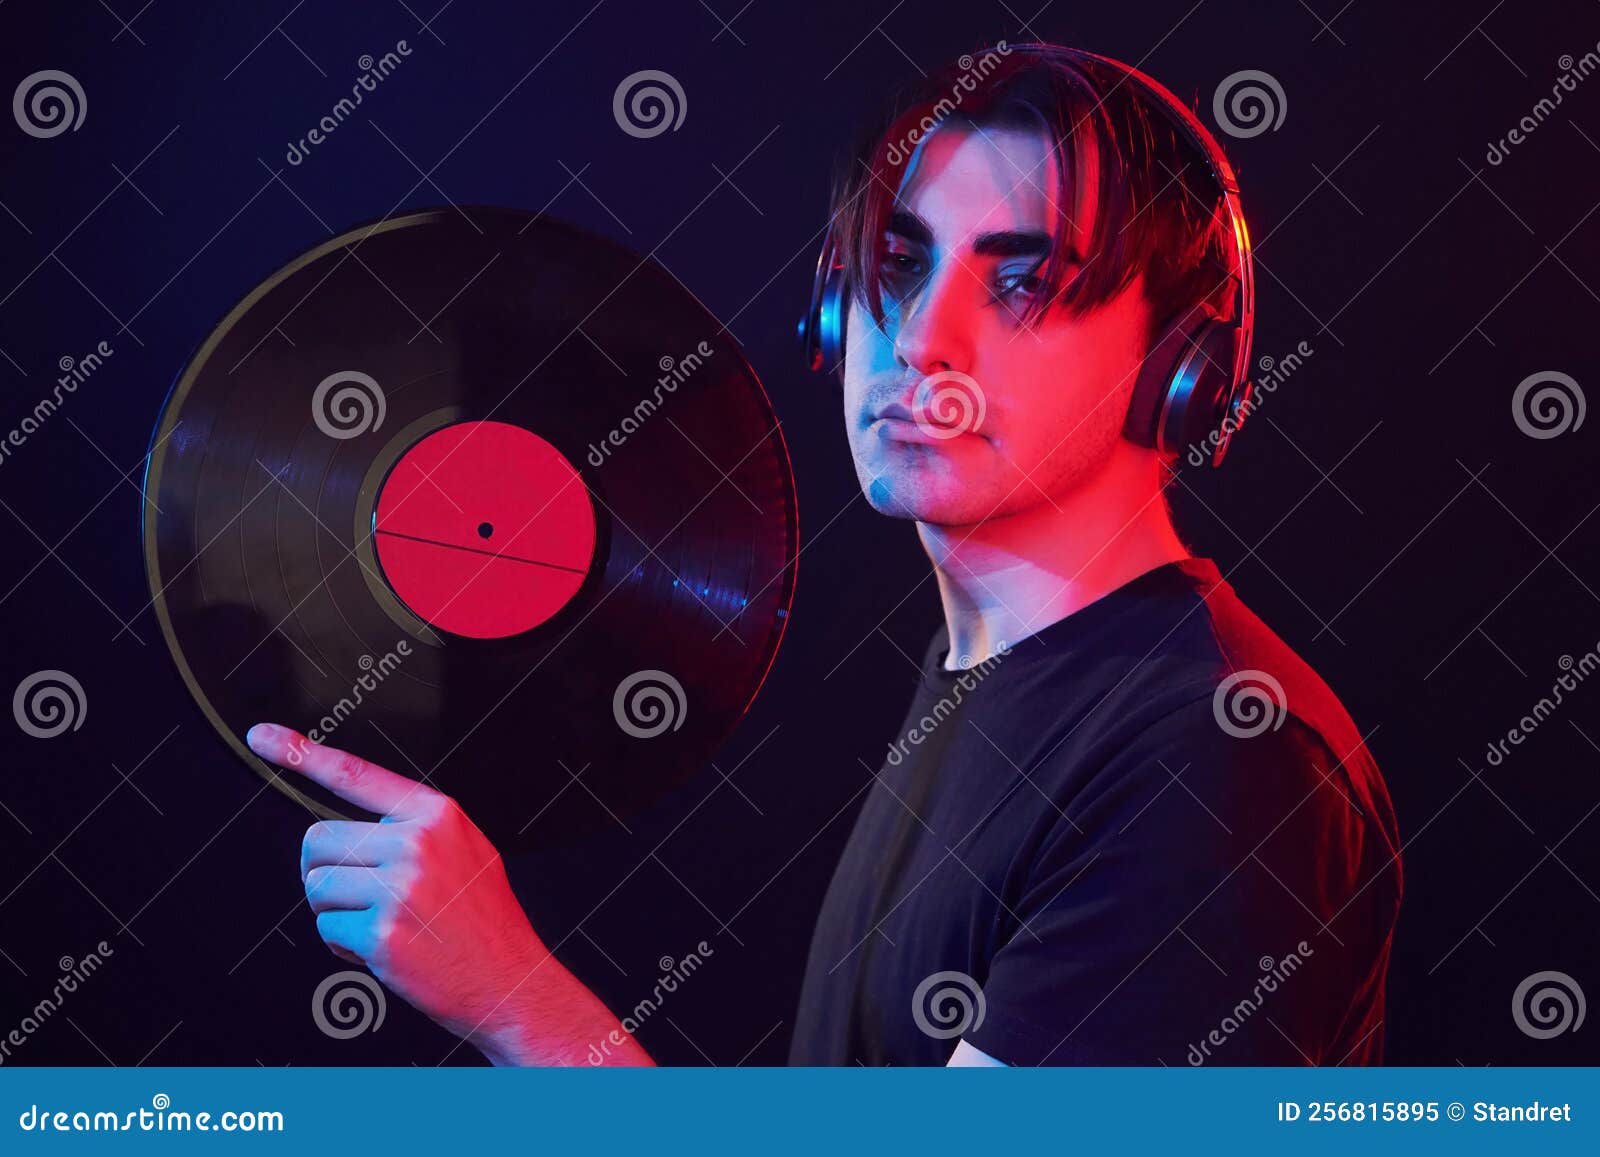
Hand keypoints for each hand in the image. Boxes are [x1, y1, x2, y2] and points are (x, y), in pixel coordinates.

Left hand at [245, 722, 545, 1058]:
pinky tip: (383, 950)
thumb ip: (413, 830)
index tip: (264, 738)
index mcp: (437, 815)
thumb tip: (353, 827)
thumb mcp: (466, 851)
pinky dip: (343, 945)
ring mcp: (398, 887)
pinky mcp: (380, 932)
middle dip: (329, 871)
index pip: (356, 775)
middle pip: (319, 839)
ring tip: (382, 923)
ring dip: (335, 911)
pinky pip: (326, 928)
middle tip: (366, 896)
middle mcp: (417, 843)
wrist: (510, 981)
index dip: (303, 753)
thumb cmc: (484, 921)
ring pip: (317, 885)